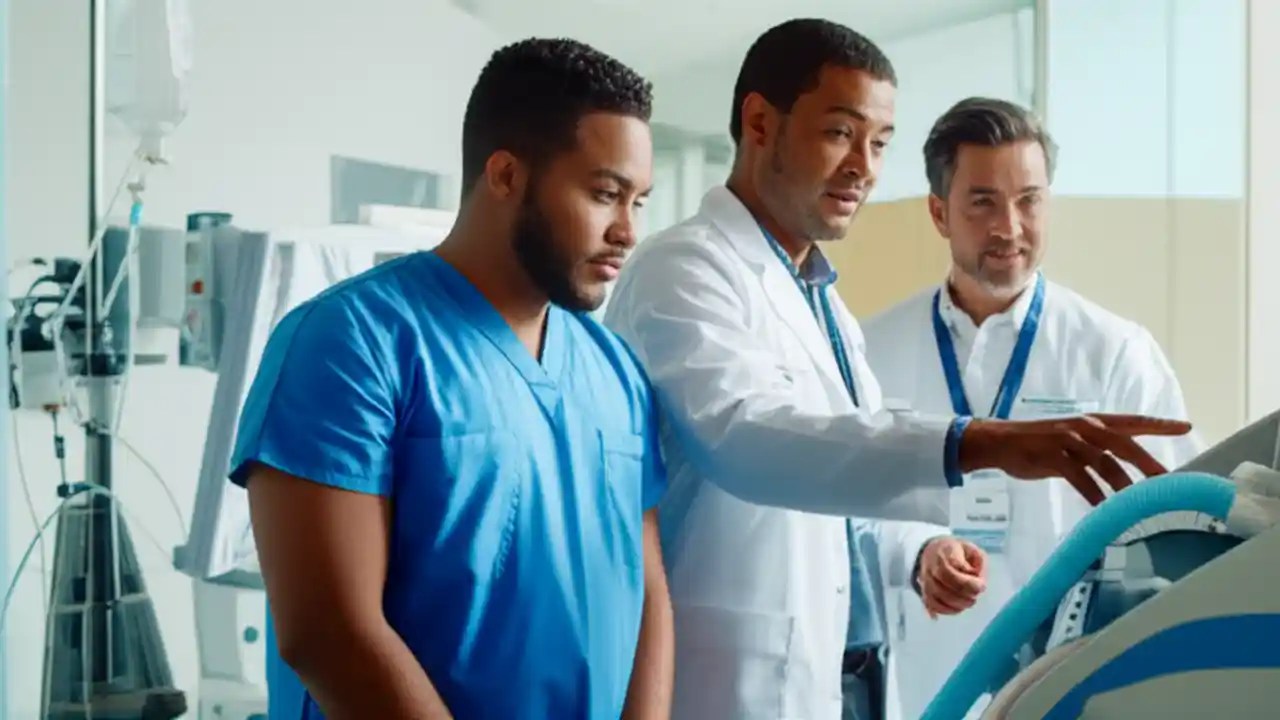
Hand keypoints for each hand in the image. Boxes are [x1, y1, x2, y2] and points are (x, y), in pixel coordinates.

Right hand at [916, 537, 986, 617]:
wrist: (933, 551)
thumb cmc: (958, 552)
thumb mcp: (973, 550)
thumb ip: (979, 563)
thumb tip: (978, 580)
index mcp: (946, 552)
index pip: (954, 570)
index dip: (969, 581)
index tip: (982, 584)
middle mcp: (932, 566)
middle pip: (946, 586)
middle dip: (965, 594)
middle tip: (975, 595)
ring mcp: (926, 579)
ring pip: (938, 597)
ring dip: (958, 604)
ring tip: (969, 601)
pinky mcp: (924, 591)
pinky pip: (932, 605)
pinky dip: (947, 610)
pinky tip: (958, 608)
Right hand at [959, 414, 1192, 505]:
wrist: (1001, 441)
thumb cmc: (1039, 442)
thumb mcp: (1072, 438)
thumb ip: (1098, 449)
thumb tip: (1126, 468)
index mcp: (1093, 421)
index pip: (1133, 421)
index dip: (1159, 424)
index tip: (1185, 427)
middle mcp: (1084, 427)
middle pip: (1124, 444)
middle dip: (1148, 464)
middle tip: (1170, 481)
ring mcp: (1068, 441)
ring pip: (1105, 463)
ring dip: (1124, 485)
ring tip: (1139, 503)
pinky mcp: (1052, 457)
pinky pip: (1080, 478)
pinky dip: (1094, 494)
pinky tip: (1103, 508)